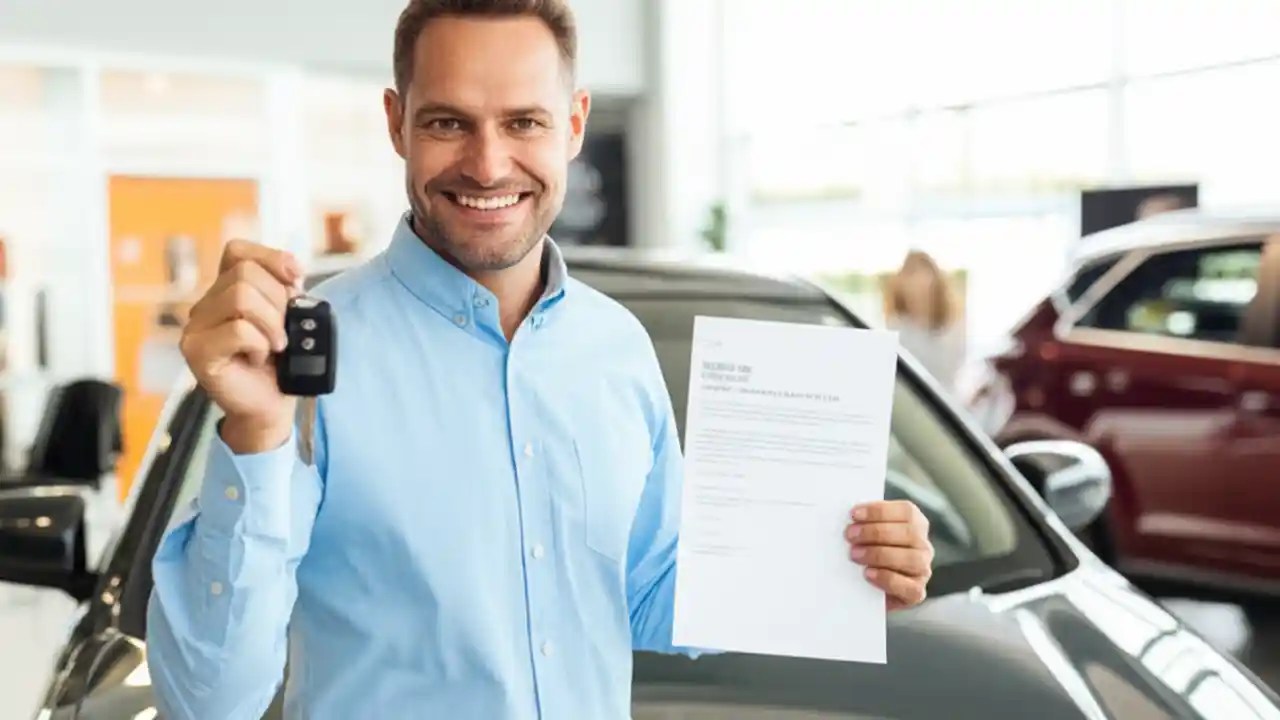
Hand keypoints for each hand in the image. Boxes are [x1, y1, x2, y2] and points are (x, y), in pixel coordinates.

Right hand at [181, 239, 302, 452]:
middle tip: (283, 330)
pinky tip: (259, 358)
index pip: (238, 251)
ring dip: (271, 323)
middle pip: (245, 273)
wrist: (270, 407)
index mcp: (225, 291)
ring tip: (274, 345)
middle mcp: (205, 305)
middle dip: (278, 300)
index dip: (271, 259)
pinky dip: (260, 344)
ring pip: (241, 296)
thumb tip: (293, 272)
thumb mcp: (288, 319)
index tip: (297, 280)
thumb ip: (283, 290)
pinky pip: (238, 329)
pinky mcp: (197, 351)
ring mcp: (196, 328)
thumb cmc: (279, 365)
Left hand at [844, 500, 933, 610]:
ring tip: (855, 554)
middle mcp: (923, 545)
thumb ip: (864, 523)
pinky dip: (886, 578)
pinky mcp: (916, 592)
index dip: (880, 511)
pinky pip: (908, 586)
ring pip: (910, 559)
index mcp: (915, 523)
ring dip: (879, 554)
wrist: (867, 590)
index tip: (854, 514)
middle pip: (908, 533)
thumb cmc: (867, 553)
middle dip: (875, 532)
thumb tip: (851, 518)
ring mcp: (922, 569)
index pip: (906, 511)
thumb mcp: (868, 534)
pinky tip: (868, 573)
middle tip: (850, 535)